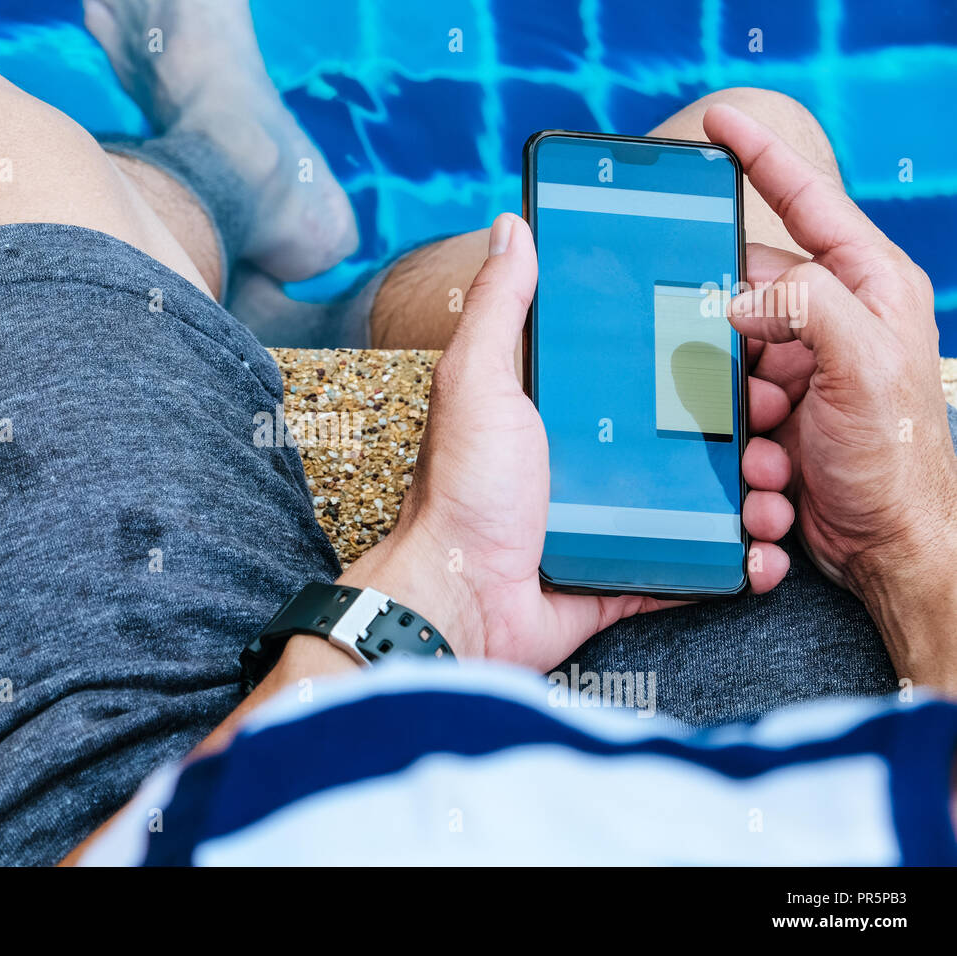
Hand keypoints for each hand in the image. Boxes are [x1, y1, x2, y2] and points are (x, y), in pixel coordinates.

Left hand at [357, 212, 794, 670]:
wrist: (461, 603)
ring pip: (702, 496)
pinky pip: (694, 562)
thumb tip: (511, 227)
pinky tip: (765, 552)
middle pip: (683, 429)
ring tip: (776, 486)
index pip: (639, 367)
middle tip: (776, 419)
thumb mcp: (479, 385)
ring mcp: (611, 516)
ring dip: (750, 492)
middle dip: (740, 425)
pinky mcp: (626, 571)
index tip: (744, 340)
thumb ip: (499, 309)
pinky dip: (734, 560)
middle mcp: (588, 457)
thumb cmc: (465, 491)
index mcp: (559, 408)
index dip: (692, 352)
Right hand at [704, 104, 956, 682]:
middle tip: (740, 371)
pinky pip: (726, 396)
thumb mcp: (864, 366)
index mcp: (868, 286)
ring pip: (726, 347)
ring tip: (771, 433)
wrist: (887, 543)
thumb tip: (738, 298)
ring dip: (731, 395)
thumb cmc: (894, 460)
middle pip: (747, 286)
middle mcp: (834, 318)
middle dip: (725, 329)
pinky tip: (767, 463)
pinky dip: (734, 429)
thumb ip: (807, 308)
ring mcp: (803, 364)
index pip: (808, 203)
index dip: (761, 158)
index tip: (719, 123)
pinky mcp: (778, 408)